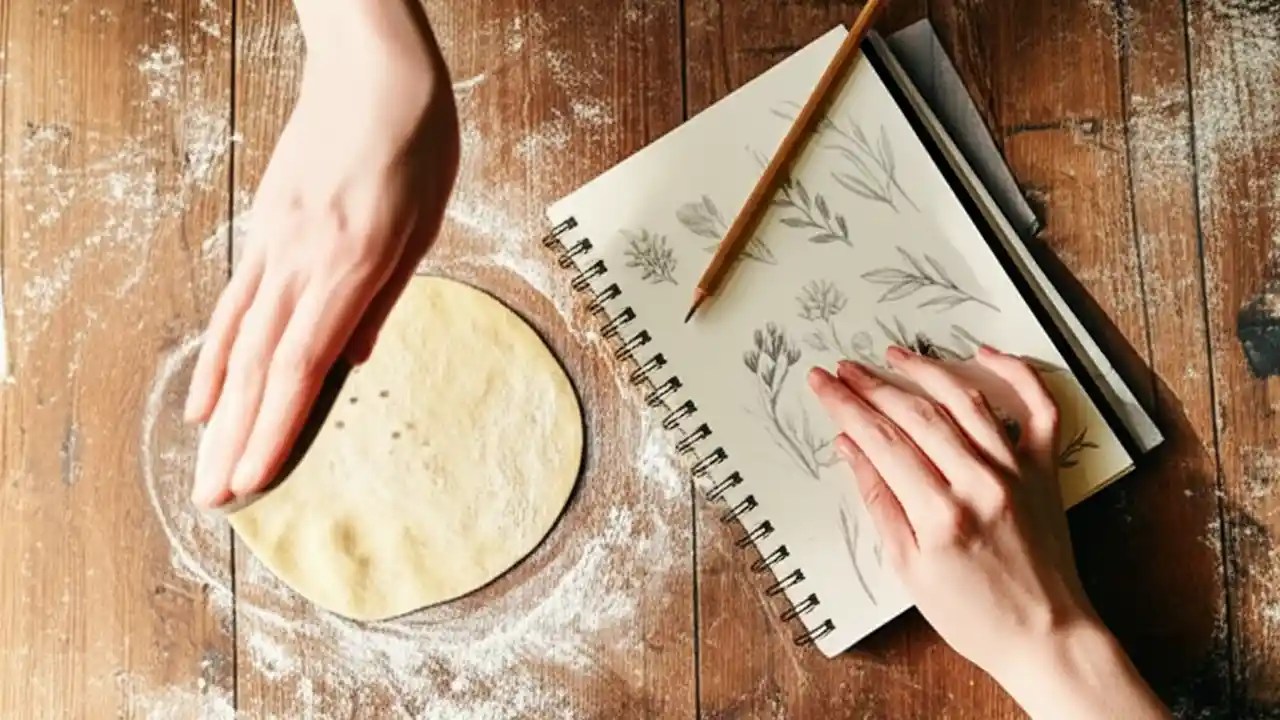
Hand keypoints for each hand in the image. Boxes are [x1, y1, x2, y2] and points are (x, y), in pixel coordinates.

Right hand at [183, 2, 459, 508]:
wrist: (374, 67)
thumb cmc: (416, 139)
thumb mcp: (424, 222)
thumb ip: (384, 297)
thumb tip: (353, 360)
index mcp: (353, 263)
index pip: (301, 366)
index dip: (275, 431)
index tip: (256, 482)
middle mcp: (302, 260)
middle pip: (259, 367)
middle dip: (237, 440)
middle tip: (216, 502)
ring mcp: (275, 243)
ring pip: (238, 343)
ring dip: (219, 411)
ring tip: (203, 465)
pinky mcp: (264, 228)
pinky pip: (233, 303)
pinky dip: (214, 354)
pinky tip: (204, 394)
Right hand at [809, 345, 1166, 718]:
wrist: (1045, 636)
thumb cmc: (976, 616)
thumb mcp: (908, 570)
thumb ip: (880, 502)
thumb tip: (852, 449)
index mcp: (940, 515)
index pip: (882, 441)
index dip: (846, 407)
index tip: (823, 384)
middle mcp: (980, 484)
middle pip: (917, 415)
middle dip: (873, 385)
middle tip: (844, 368)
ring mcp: (1017, 472)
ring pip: (968, 401)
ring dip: (927, 370)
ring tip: (894, 355)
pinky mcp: (1045, 470)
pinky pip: (1039, 409)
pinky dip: (1016, 374)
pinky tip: (985, 355)